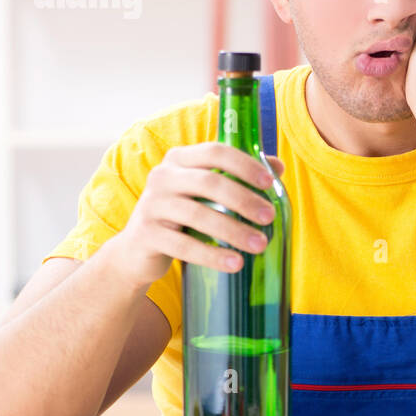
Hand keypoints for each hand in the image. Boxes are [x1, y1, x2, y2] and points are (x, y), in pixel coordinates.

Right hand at [107, 142, 284, 288]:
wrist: (136, 250)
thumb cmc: (181, 215)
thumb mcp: (205, 192)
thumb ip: (237, 176)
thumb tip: (278, 166)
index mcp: (180, 159)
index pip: (216, 151)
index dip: (244, 165)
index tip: (269, 183)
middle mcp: (162, 176)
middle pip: (210, 182)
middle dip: (244, 200)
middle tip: (269, 217)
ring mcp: (151, 205)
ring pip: (198, 215)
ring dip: (234, 230)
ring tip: (260, 245)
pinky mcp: (145, 234)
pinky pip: (184, 246)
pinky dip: (213, 255)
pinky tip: (236, 264)